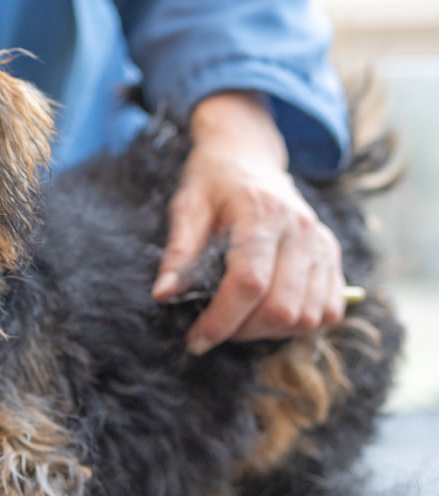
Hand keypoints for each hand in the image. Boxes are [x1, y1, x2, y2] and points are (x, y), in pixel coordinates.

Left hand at [152, 91, 344, 354]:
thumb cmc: (213, 181)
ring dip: (270, 332)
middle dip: (242, 332)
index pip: (249, 283)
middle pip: (282, 308)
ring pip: (308, 317)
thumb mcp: (187, 206)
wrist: (248, 156)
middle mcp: (302, 231)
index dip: (221, 320)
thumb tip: (163, 294)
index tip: (195, 339)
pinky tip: (268, 314)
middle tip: (213, 328)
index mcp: (262, 214)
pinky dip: (299, 324)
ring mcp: (323, 244)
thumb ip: (178, 252)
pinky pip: (329, 311)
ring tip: (239, 320)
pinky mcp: (333, 256)